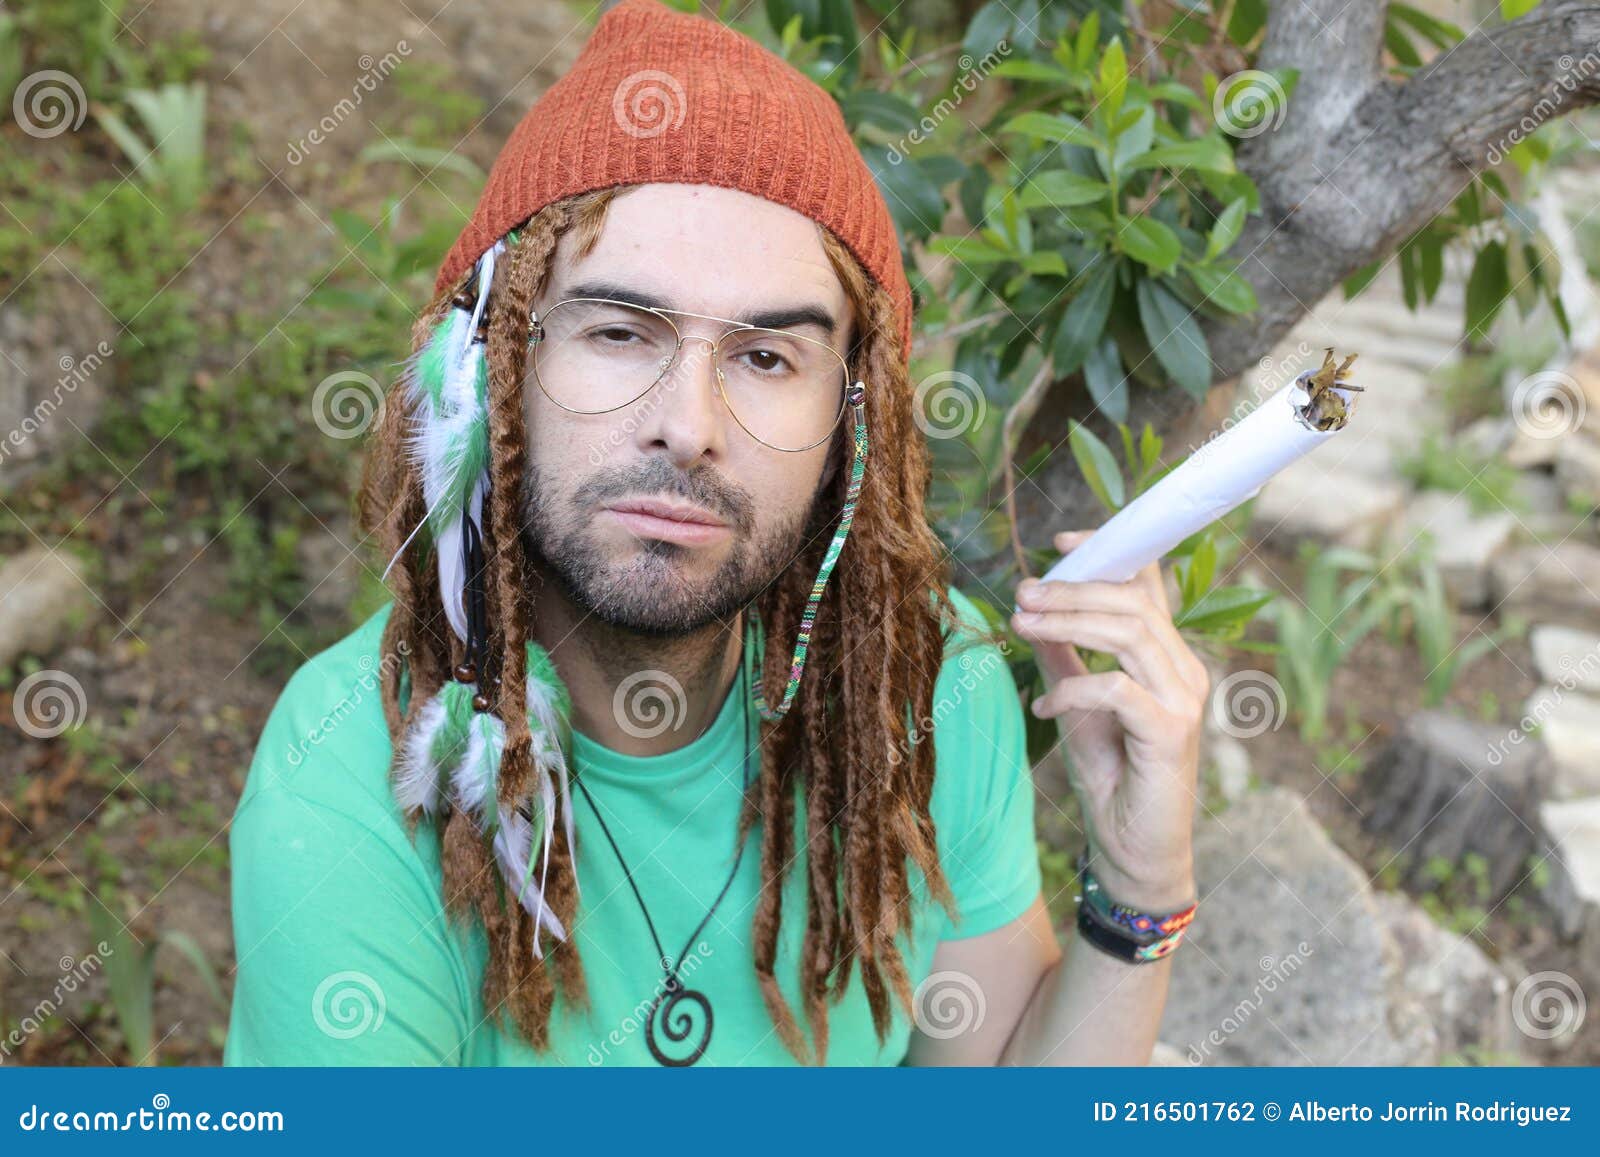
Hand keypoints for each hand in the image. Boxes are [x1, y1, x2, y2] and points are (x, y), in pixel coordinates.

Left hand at [1011, 529, 1208, 912]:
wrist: (1132, 850)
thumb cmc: (1111, 778)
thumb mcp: (1075, 707)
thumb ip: (1062, 660)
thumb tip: (1031, 614)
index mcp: (1168, 657)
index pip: (1148, 587)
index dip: (1110, 554)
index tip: (1061, 542)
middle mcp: (1185, 671)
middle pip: (1132, 604)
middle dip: (1072, 591)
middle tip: (1022, 593)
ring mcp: (1184, 700)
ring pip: (1128, 634)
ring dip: (1067, 624)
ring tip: (1021, 625)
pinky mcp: (1171, 732)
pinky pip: (1117, 689)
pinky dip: (1073, 689)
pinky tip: (1043, 708)